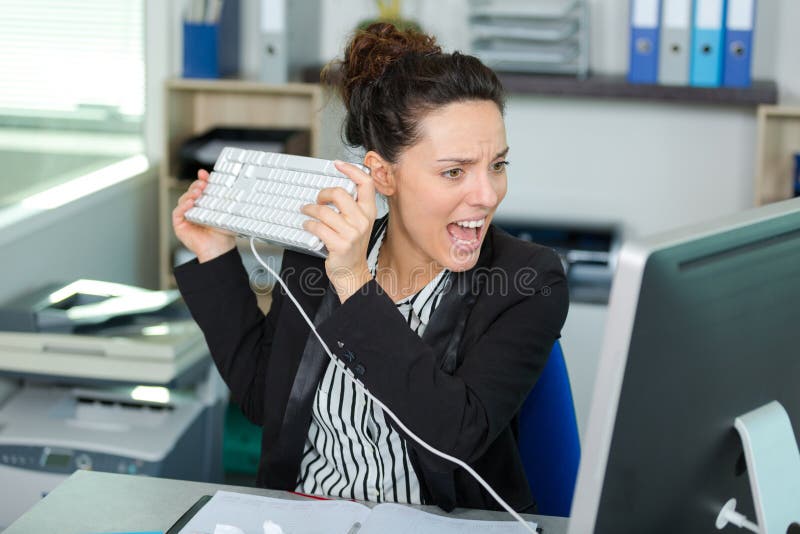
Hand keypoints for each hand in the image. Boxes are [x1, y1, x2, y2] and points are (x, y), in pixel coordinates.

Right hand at [172, 170, 235, 262]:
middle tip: (203, 183)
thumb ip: (221, 198)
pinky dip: (183, 206)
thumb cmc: (223, 233)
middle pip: (191, 192)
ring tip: (198, 192)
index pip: (201, 189)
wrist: (219, 249)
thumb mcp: (224, 212)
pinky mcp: (179, 224)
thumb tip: (223, 185)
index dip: (201, 180)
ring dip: (190, 194)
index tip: (204, 174)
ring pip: (184, 200)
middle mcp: (194, 209)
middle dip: (196, 186)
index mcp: (205, 205)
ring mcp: (186, 216)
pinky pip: (178, 212)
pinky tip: (190, 203)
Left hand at [301, 161, 376, 301]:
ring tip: (307, 213)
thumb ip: (351, 206)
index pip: (365, 183)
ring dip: (310, 210)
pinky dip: (308, 225)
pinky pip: (318, 227)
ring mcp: (352, 233)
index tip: (338, 164)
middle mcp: (362, 221)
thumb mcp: (358, 224)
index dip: (351, 170)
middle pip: (340, 193)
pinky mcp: (340, 244)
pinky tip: (308, 226)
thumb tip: (332, 190)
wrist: (352, 273)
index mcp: (368, 212)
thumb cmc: (352, 246)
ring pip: (325, 211)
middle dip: (323, 194)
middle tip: (317, 200)